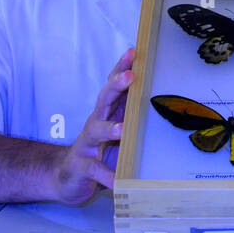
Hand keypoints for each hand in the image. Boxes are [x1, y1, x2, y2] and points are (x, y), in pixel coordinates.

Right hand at [50, 47, 133, 205]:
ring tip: (121, 130)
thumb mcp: (117, 130)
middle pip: (104, 100)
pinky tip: (116, 180)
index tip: (134, 51)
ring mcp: (86, 144)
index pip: (114, 85)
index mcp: (108, 112)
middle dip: (116, 86)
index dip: (122, 67)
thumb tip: (165, 99)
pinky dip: (106, 175)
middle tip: (129, 76)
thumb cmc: (100, 150)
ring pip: (95, 131)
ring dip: (109, 129)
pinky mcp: (82, 167)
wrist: (68, 177)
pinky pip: (95, 170)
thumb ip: (133, 115)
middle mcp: (96, 123)